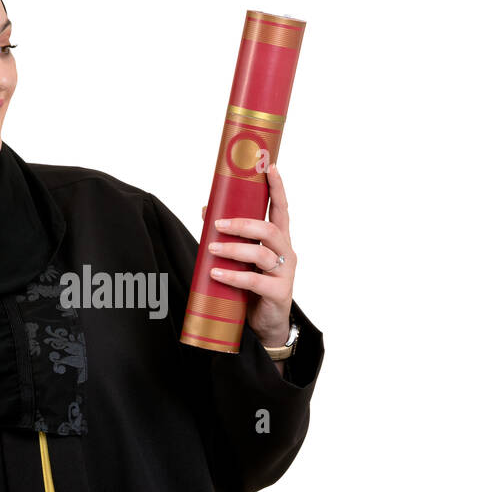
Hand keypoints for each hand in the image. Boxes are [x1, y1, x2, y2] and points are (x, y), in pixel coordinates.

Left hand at [200, 163, 296, 347]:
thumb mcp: (242, 258)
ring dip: (233, 249)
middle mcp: (286, 253)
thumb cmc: (253, 286)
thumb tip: (206, 208)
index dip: (277, 188)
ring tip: (212, 248)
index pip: (281, 209)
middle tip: (218, 224)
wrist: (267, 324)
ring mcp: (284, 273)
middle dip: (243, 224)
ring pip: (261, 253)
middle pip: (269, 229)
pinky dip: (234, 275)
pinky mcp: (279, 292)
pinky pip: (255, 280)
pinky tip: (217, 273)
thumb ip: (229, 235)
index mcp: (279, 240)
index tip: (271, 167)